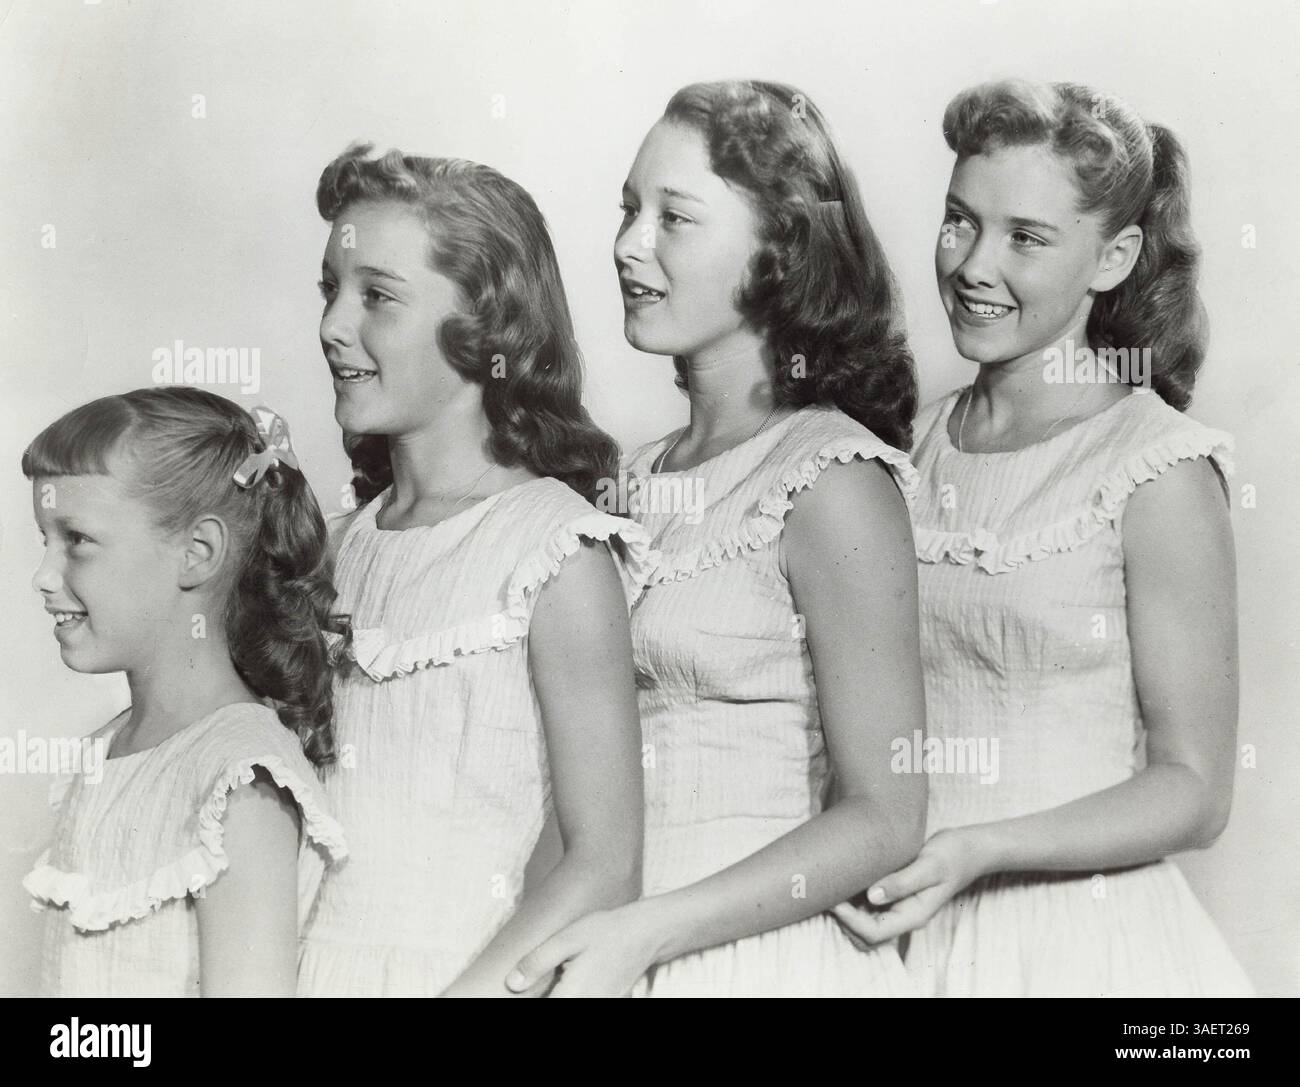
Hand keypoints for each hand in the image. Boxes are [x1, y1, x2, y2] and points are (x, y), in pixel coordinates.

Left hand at [505, 901, 665, 997]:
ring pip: (565, 1004)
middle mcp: (587, 1006)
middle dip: (540, 995)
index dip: (526, 998)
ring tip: (549, 979)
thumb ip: (538, 962)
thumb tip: (512, 983)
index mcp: (573, 995)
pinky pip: (578, 1001)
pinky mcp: (605, 1002)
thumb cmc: (606, 932)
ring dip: (553, 994)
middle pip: (554, 1006)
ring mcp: (598, 1006)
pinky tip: (563, 980)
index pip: (538, 1008)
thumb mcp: (568, 939)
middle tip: (529, 981)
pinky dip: (567, 993)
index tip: (519, 988)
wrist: (646, 934)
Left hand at [831, 828, 989, 944]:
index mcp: (913, 916)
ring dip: (846, 910)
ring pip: (863, 923)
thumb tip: (872, 895)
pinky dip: (852, 898)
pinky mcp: (892, 895)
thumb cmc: (952, 855)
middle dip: (843, 920)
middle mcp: (902, 916)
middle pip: (864, 935)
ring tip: (833, 884)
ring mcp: (897, 907)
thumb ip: (902, 881)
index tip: (834, 899)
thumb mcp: (929, 866)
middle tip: (828, 892)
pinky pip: (867, 906)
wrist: (967, 848)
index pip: (873, 933)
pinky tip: (845, 878)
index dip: (850, 921)